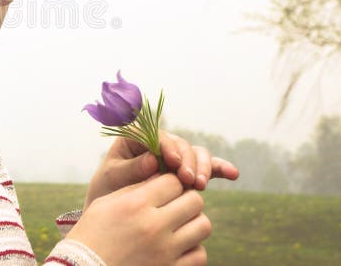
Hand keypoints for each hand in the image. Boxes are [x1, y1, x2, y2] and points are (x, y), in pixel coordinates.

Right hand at [68, 173, 210, 265]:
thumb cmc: (92, 234)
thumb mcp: (107, 203)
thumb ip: (136, 189)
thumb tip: (161, 177)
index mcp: (136, 204)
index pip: (173, 181)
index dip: (170, 182)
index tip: (164, 189)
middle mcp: (154, 226)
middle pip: (194, 200)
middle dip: (186, 199)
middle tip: (175, 205)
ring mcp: (165, 251)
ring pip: (203, 225)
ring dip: (193, 222)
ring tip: (179, 225)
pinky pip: (200, 254)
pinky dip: (193, 248)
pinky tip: (178, 246)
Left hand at [83, 130, 238, 209]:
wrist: (111, 206)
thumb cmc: (107, 188)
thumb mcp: (112, 177)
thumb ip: (130, 168)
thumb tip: (152, 161)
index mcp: (137, 137)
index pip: (157, 135)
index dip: (167, 146)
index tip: (172, 163)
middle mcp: (158, 143)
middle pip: (181, 144)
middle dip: (187, 161)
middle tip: (189, 181)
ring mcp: (174, 156)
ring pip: (195, 153)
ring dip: (202, 167)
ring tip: (200, 186)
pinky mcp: (186, 170)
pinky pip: (205, 166)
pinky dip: (219, 168)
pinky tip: (233, 174)